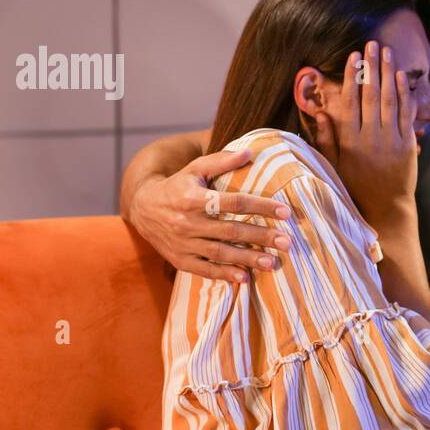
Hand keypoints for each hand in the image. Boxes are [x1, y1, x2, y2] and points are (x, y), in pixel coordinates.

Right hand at [128, 148, 291, 282]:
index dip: (261, 207)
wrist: (142, 208)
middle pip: (231, 231)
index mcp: (193, 198)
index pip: (234, 203)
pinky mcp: (179, 260)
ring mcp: (183, 243)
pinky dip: (224, 274)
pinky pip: (204, 269)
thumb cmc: (177, 186)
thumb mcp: (194, 169)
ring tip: (273, 263)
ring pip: (220, 253)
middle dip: (261, 237)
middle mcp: (188, 222)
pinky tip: (245, 278)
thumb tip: (250, 152)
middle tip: (287, 242)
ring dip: (248, 259)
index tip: (286, 212)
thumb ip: (221, 161)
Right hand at [308, 40, 418, 223]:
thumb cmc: (355, 188)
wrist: (385, 209)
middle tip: (372, 44)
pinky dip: (404, 94)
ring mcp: (391, 141)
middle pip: (371, 95)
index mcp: (350, 141)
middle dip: (372, 67)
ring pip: (390, 100)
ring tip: (387, 52)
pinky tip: (401, 77)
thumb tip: (320, 113)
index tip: (353, 57)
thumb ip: (326, 140)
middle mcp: (371, 138)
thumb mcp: (333, 167)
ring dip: (388, 73)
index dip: (352, 77)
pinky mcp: (407, 145)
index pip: (351, 101)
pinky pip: (406, 114)